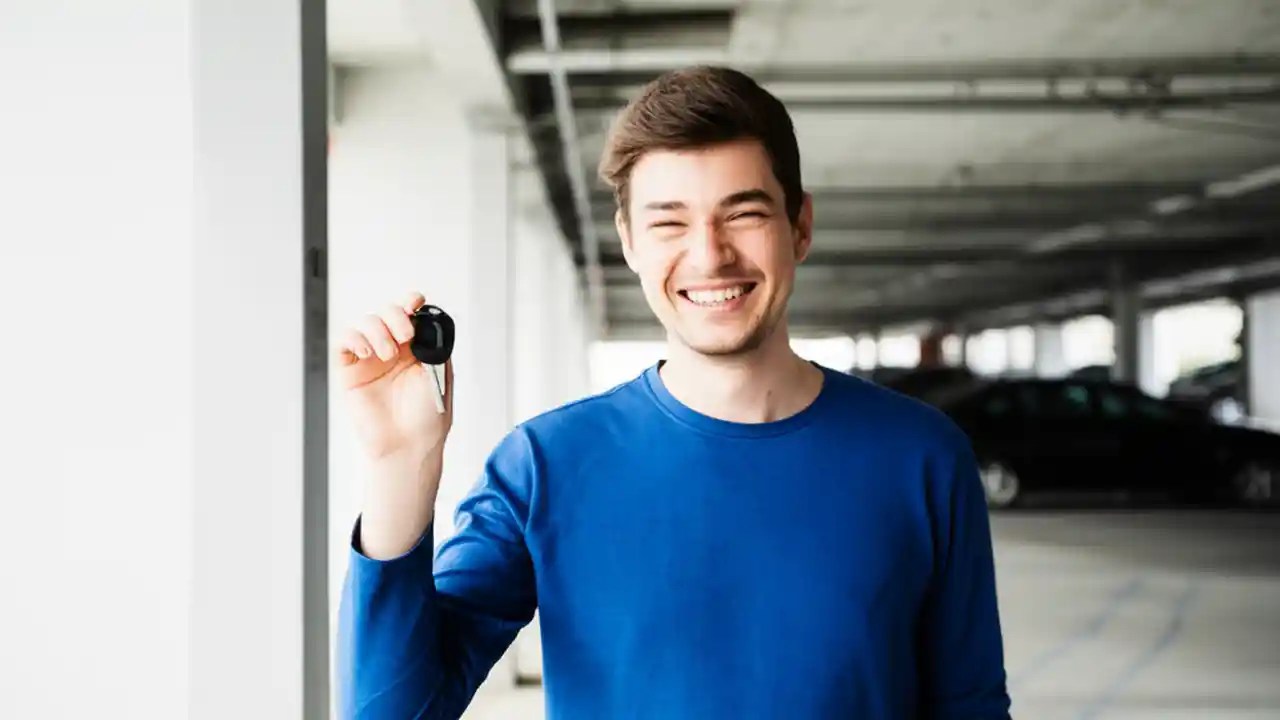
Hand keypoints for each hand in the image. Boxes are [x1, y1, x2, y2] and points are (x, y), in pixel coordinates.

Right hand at [334, 291, 452, 459]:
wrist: (408, 445)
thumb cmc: (428, 416)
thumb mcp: (440, 373)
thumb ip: (432, 343)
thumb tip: (422, 319)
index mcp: (416, 348)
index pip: (409, 314)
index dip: (409, 302)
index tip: (414, 302)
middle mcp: (393, 350)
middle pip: (386, 312)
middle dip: (394, 315)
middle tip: (404, 334)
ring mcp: (370, 359)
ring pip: (365, 322)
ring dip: (377, 329)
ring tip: (386, 354)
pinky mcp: (350, 371)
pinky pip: (345, 342)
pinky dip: (355, 338)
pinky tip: (368, 352)